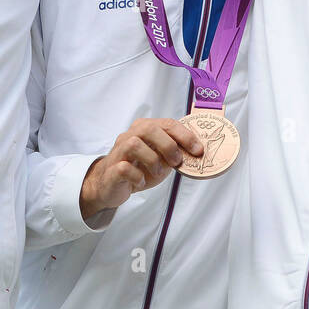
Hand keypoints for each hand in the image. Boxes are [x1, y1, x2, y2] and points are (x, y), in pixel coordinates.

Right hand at [79, 117, 203, 221]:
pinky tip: (141, 182)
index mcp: (144, 129)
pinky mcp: (111, 169)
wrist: (110, 185)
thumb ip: (175, 153)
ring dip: (152, 160)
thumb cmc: (138, 169)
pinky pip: (124, 168)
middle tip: (177, 162)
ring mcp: (119, 151)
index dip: (185, 135)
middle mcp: (130, 136)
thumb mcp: (161, 159)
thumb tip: (196, 154)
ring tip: (158, 173)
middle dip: (168, 145)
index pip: (167, 123)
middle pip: (149, 129)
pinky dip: (137, 176)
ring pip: (133, 144)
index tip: (198, 150)